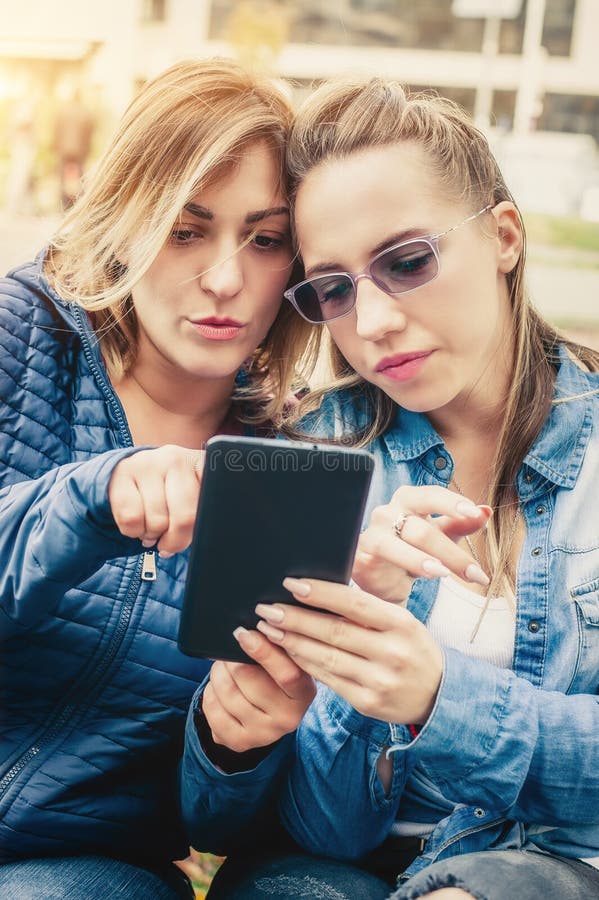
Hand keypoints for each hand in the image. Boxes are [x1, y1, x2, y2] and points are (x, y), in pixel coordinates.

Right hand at [108, 445, 203, 555]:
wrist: (128, 475)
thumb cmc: (168, 494)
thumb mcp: (192, 498)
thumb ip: (203, 512)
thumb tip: (206, 538)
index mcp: (202, 464)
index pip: (213, 500)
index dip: (205, 526)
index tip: (201, 535)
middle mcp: (176, 458)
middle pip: (185, 517)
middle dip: (176, 541)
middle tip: (170, 543)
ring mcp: (149, 462)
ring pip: (156, 522)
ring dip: (152, 536)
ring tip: (152, 527)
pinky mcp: (123, 473)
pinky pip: (131, 519)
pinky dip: (133, 531)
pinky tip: (137, 523)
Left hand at [202, 628, 315, 752]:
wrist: (273, 714)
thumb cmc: (278, 676)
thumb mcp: (289, 661)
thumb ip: (279, 645)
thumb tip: (254, 626)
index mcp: (304, 693)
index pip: (287, 673)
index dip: (263, 651)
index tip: (244, 633)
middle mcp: (288, 719)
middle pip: (246, 677)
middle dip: (231, 657)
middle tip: (231, 649)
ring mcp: (263, 734)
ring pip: (226, 692)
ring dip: (218, 672)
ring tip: (225, 667)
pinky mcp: (239, 742)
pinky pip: (212, 709)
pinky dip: (210, 692)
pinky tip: (220, 689)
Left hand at [255, 577, 442, 724]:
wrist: (439, 697)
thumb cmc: (412, 648)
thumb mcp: (401, 622)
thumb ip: (367, 611)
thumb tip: (318, 591)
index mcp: (401, 624)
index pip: (353, 604)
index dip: (320, 593)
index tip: (291, 584)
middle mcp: (392, 652)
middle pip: (334, 631)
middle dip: (295, 618)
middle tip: (267, 608)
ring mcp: (379, 681)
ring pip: (326, 657)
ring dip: (292, 641)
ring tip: (269, 628)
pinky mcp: (367, 703)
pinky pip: (328, 680)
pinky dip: (305, 664)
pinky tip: (288, 652)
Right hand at [353, 485, 491, 603]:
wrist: (381, 579)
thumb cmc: (413, 548)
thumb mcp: (441, 536)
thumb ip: (461, 524)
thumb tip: (486, 511)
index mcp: (409, 500)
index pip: (431, 495)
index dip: (452, 503)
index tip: (475, 513)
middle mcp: (387, 512)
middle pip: (420, 528)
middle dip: (451, 553)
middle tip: (476, 575)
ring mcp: (371, 534)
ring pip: (396, 544)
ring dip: (421, 559)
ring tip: (443, 573)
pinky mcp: (360, 556)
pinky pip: (379, 561)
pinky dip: (399, 568)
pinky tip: (411, 580)